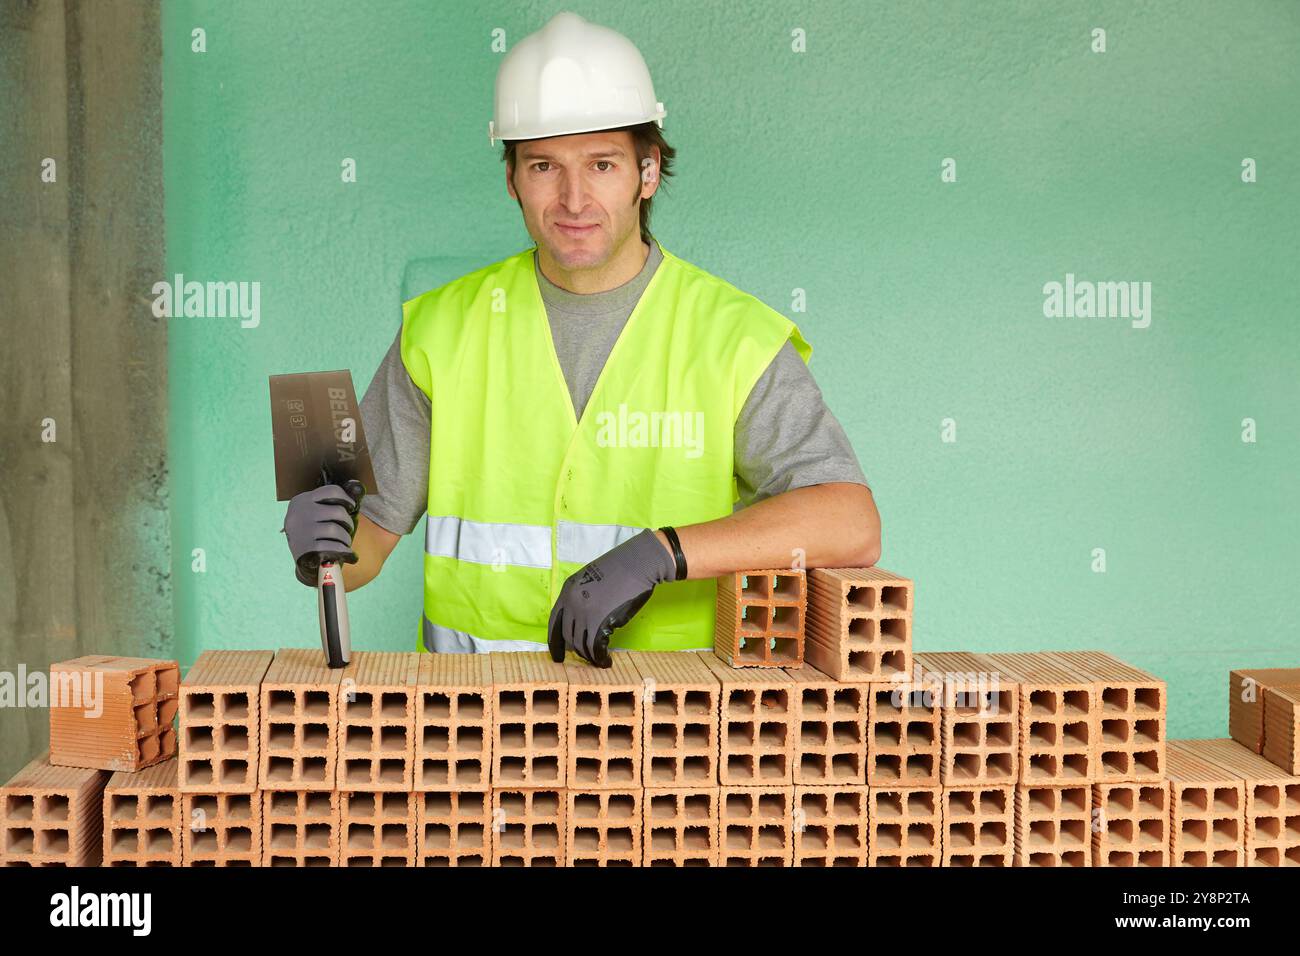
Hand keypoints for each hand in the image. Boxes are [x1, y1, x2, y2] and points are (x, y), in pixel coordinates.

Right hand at [282, 483, 363, 586]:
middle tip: (349, 529)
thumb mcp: (315, 514)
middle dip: (348, 522)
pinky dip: (344, 550)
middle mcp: (299, 513)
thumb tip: (358, 488)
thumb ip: (331, 503)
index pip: (331, 491)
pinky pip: (332, 546)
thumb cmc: (314, 532)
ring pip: (335, 529)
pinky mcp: (305, 548)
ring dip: (346, 538)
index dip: (347, 498)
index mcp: (302, 500)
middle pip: (337, 511)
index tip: (352, 506)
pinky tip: (348, 553)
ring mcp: (301, 531)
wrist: (302, 561)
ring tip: (346, 542)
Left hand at [547, 528, 676, 666]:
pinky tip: (606, 661)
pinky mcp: (600, 622)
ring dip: (589, 656)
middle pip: (568, 635)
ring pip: (581, 644)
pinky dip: (600, 658)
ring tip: (598, 660)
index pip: (555, 622)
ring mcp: (584, 613)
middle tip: (585, 657)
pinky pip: (595, 647)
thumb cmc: (620, 568)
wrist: (637, 563)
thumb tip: (583, 618)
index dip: (555, 641)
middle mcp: (572, 602)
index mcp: (568, 590)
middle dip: (576, 650)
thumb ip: (583, 596)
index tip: (558, 655)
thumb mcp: (591, 578)